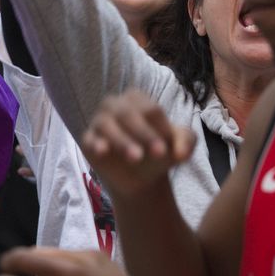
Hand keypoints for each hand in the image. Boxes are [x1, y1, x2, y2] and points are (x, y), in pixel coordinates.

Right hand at [81, 90, 195, 199]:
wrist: (140, 176)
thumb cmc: (158, 152)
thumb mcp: (179, 147)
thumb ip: (186, 142)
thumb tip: (180, 152)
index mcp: (137, 99)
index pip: (149, 109)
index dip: (160, 128)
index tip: (168, 149)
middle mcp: (114, 105)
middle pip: (126, 113)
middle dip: (143, 133)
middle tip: (158, 154)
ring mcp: (99, 121)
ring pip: (106, 124)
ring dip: (122, 140)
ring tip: (136, 158)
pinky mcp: (88, 139)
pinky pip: (89, 138)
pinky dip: (95, 143)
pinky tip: (104, 152)